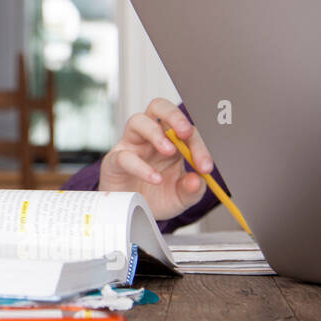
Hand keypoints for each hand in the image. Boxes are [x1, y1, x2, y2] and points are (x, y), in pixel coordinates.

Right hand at [96, 97, 215, 219]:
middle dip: (174, 116)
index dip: (198, 144)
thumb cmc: (157, 198)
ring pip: (137, 120)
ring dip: (155, 133)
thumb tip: (198, 179)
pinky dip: (141, 167)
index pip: (186, 130)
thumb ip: (192, 189)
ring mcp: (131, 146)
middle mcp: (150, 138)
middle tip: (185, 132)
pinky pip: (124, 156)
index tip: (205, 166)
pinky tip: (154, 178)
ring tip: (168, 151)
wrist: (133, 214)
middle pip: (158, 107)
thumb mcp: (182, 197)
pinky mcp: (114, 161)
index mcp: (171, 141)